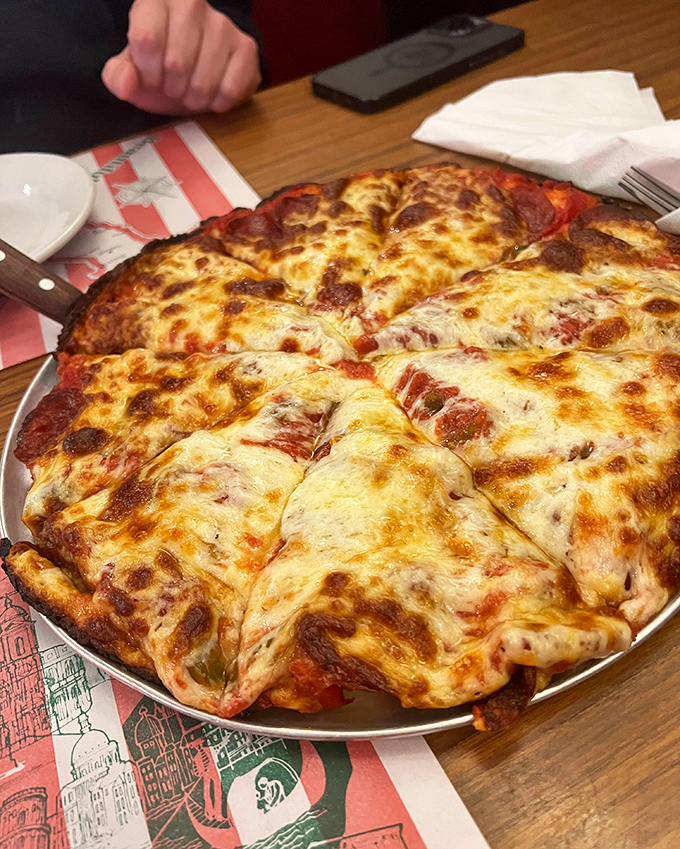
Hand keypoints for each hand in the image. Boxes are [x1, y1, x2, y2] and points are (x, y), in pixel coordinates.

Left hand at [101, 0, 260, 114]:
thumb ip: (117, 76)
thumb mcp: (133, 70)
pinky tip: (213, 94)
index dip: (147, 70)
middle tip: (174, 86)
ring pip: (204, 81)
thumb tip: (125, 83)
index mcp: (156, 0)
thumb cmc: (161, 65)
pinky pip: (231, 89)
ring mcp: (222, 24)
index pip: (146, 39)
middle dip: (173, 88)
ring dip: (195, 99)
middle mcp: (191, 3)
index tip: (152, 75)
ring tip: (192, 92)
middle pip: (177, 63)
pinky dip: (219, 102)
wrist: (197, 66)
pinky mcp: (246, 47)